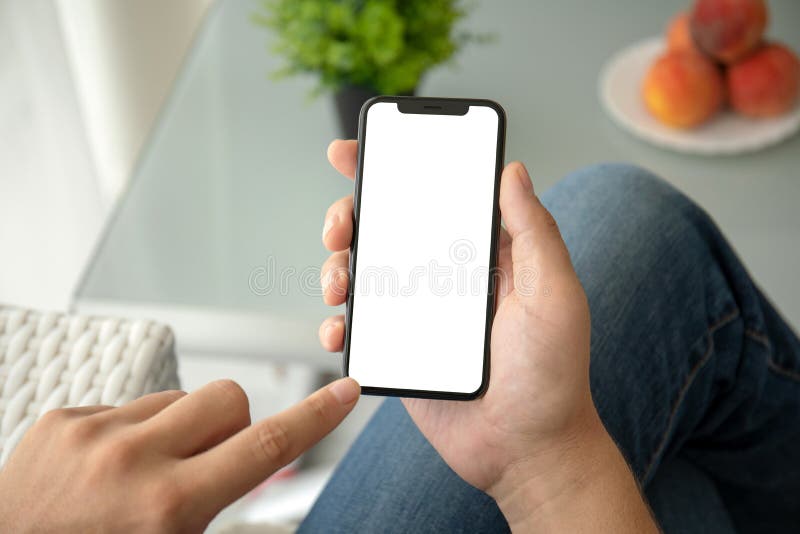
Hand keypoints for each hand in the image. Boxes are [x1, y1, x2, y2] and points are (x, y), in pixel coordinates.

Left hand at [0, 377, 358, 531]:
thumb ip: (218, 507)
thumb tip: (253, 468)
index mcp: (170, 506)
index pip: (266, 446)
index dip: (314, 417)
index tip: (344, 392)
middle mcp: (132, 461)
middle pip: (227, 398)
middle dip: (232, 424)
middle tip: (207, 463)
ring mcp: (92, 434)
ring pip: (176, 399)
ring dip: (176, 430)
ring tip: (143, 475)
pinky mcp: (61, 420)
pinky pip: (125, 405)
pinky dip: (130, 433)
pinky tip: (104, 471)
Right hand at [320, 140, 655, 530]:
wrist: (527, 451)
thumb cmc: (552, 377)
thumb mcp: (555, 296)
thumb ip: (534, 233)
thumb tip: (514, 171)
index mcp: (483, 255)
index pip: (436, 197)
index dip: (395, 169)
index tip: (357, 151)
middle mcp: (447, 278)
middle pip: (386, 229)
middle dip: (351, 216)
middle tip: (341, 226)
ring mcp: (418, 314)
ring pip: (363, 273)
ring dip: (336, 267)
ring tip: (337, 281)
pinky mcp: (399, 351)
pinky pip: (358, 328)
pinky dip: (338, 324)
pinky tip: (339, 329)